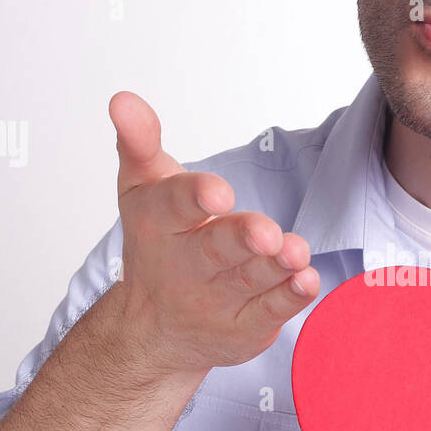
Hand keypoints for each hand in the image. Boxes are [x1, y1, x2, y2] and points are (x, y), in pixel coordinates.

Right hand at [108, 92, 319, 377]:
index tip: (219, 191)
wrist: (152, 331)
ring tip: (295, 251)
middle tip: (265, 233)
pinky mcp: (246, 326)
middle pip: (215, 249)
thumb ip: (139, 142)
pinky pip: (270, 311)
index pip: (173, 207)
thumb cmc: (157, 245)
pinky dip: (290, 297)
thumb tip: (122, 99)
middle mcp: (186, 266)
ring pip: (249, 280)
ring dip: (275, 267)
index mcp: (158, 225)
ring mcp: (217, 300)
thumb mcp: (142, 189)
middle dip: (241, 239)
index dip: (195, 198)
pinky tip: (307, 279)